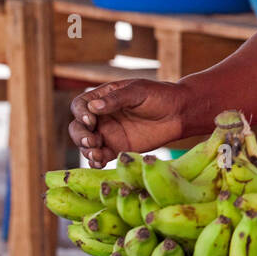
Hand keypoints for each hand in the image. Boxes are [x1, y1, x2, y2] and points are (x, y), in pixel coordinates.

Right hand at [68, 79, 191, 167]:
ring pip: (86, 144)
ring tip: (96, 154)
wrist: (178, 113)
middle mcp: (101, 116)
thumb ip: (116, 99)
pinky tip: (99, 163)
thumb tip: (94, 106)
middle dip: (80, 135)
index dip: (80, 113)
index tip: (90, 120)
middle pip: (78, 127)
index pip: (80, 105)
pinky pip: (100, 156)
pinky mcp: (116, 148)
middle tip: (91, 141)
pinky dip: (95, 161)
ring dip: (86, 150)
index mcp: (103, 98)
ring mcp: (107, 133)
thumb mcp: (138, 92)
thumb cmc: (159, 96)